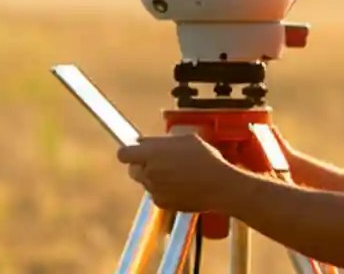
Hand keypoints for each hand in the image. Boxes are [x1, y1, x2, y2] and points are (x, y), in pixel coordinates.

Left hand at [116, 134, 238, 211]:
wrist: (220, 185)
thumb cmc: (206, 159)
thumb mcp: (185, 139)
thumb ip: (161, 142)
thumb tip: (145, 143)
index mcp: (152, 153)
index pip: (123, 153)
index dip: (130, 152)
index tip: (136, 150)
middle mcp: (149, 171)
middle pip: (132, 169)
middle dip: (142, 165)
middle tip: (158, 161)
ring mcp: (154, 189)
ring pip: (146, 182)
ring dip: (154, 178)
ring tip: (176, 173)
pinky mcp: (162, 203)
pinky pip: (156, 194)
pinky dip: (164, 191)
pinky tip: (181, 185)